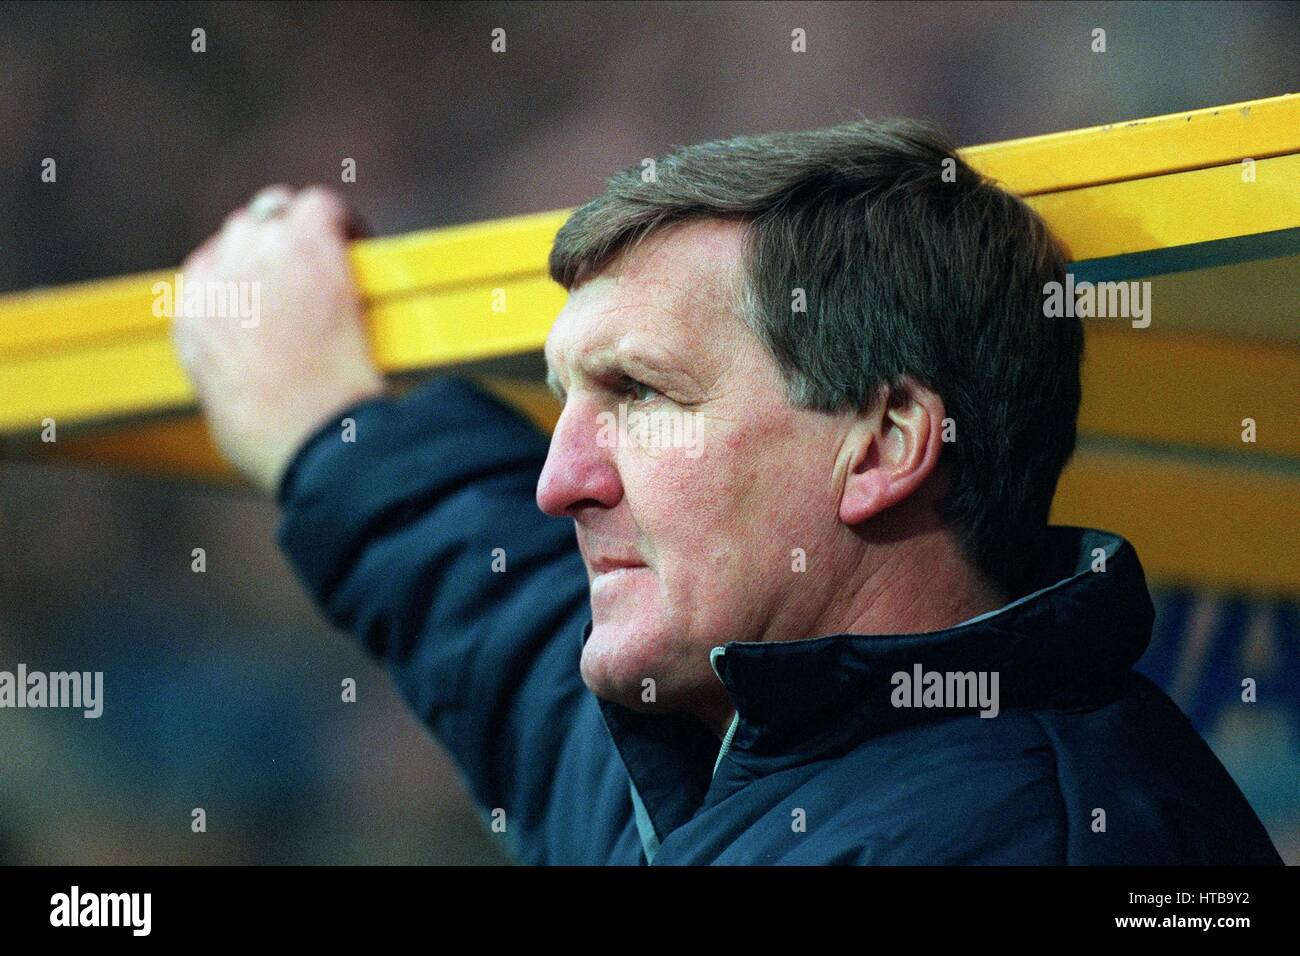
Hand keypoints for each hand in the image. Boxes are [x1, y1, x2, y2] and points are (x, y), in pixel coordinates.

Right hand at [171, 185, 385, 494]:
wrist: (318, 438)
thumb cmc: (283, 443)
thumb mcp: (229, 413)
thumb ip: (228, 376)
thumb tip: (246, 379)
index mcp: (193, 322)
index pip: (211, 274)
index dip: (249, 281)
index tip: (278, 296)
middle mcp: (216, 279)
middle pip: (240, 236)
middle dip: (272, 252)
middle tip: (311, 277)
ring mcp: (261, 256)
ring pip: (275, 215)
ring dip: (302, 233)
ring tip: (336, 262)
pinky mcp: (308, 246)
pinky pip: (322, 206)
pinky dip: (343, 220)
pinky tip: (359, 244)